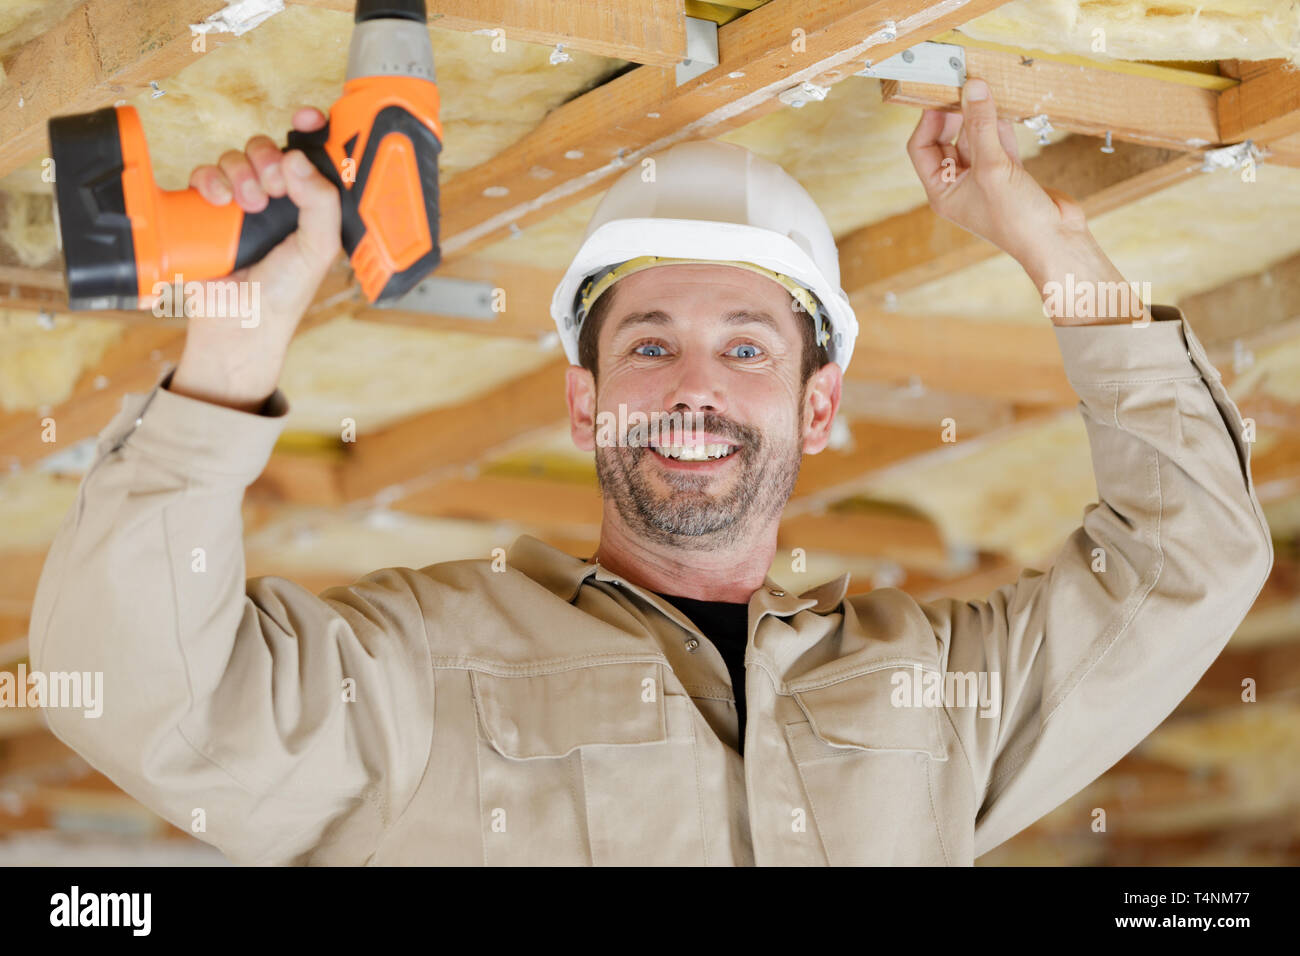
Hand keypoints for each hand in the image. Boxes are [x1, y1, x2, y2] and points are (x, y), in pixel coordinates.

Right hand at [165, 107, 341, 411]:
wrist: (237, 324)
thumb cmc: (283, 295)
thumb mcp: (317, 249)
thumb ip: (319, 203)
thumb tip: (299, 160)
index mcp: (311, 206)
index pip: (313, 156)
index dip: (311, 129)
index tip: (306, 117)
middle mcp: (280, 201)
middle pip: (271, 149)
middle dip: (270, 160)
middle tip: (273, 187)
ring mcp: (243, 204)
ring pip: (238, 158)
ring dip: (241, 174)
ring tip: (247, 206)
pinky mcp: (209, 210)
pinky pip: (206, 174)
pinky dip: (210, 180)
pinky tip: (219, 202)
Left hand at [905, 78, 1087, 269]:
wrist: (1055, 240)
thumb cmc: (1016, 218)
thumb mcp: (993, 166)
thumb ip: (982, 126)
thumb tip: (973, 88)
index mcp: (941, 191)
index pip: (922, 148)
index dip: (928, 121)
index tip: (941, 94)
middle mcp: (959, 185)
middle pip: (947, 140)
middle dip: (955, 115)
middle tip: (964, 87)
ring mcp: (984, 178)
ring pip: (975, 138)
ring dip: (980, 117)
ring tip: (985, 89)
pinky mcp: (1009, 173)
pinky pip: (998, 142)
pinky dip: (1000, 125)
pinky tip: (1003, 105)